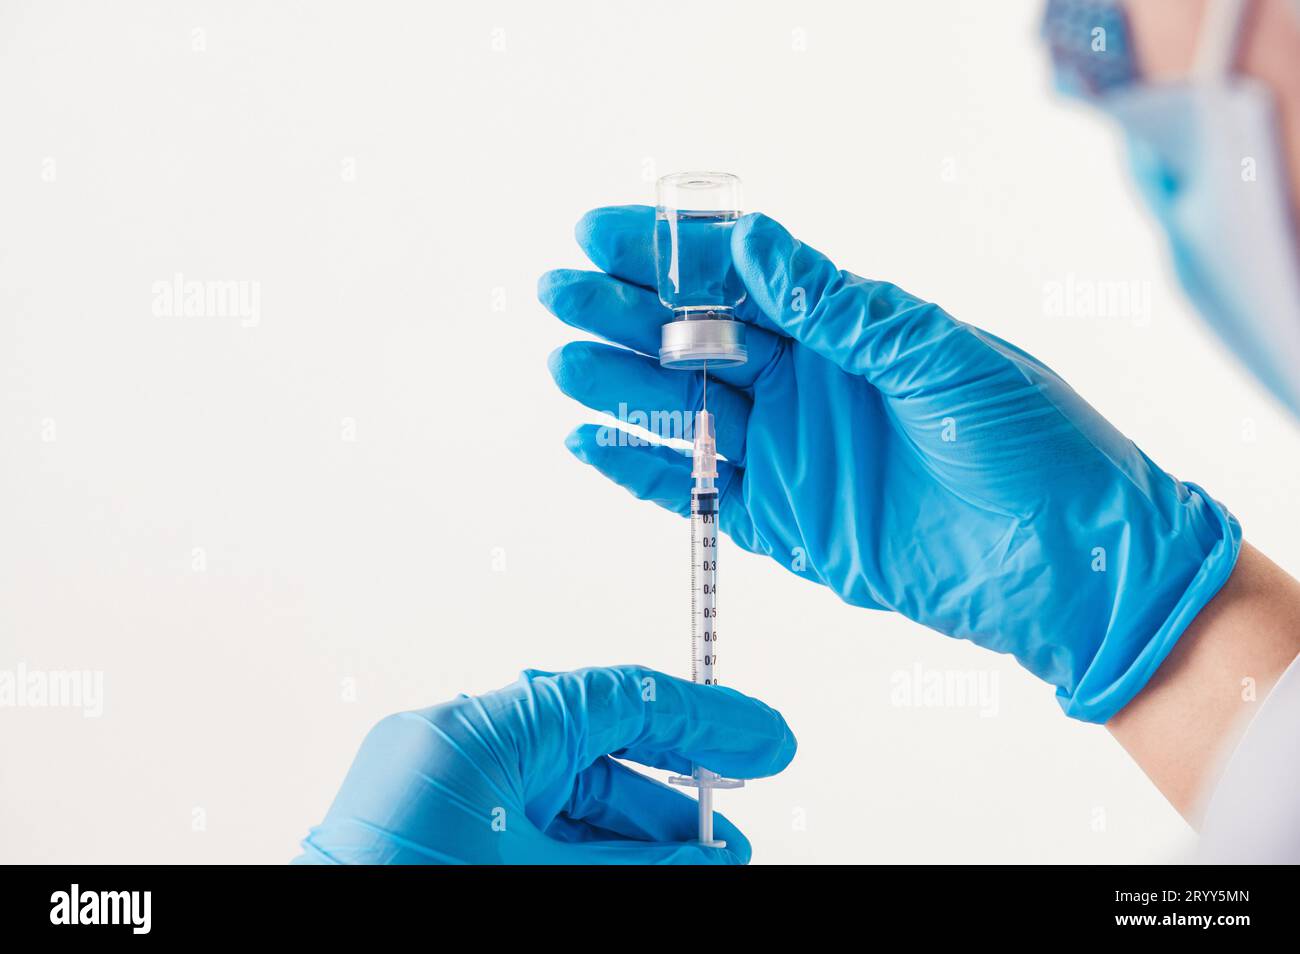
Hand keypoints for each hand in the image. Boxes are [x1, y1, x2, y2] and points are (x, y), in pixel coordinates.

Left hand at [294, 665, 795, 863]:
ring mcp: (448, 790)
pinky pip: (538, 823)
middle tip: (753, 783)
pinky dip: (597, 845)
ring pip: (572, 792)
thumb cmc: (399, 901)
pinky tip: (655, 865)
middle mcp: (458, 749)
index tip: (764, 739)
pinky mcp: (446, 828)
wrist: (318, 949)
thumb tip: (707, 857)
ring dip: (647, 826)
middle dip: (682, 772)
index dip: (702, 717)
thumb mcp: (543, 881)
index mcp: (472, 735)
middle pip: (598, 742)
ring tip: (715, 855)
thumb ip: (633, 866)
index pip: (613, 700)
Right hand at [540, 207, 1240, 722]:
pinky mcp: (789, 526)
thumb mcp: (939, 356)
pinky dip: (647, 470)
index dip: (671, 255)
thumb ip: (841, 310)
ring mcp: (795, 456)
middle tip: (563, 291)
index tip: (606, 234)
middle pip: (699, 342)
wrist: (1072, 567)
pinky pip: (700, 493)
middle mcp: (811, 387)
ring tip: (566, 361)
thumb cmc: (1034, 446)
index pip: (742, 279)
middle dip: (628, 314)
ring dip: (625, 388)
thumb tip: (757, 248)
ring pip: (688, 413)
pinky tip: (593, 442)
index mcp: (849, 331)